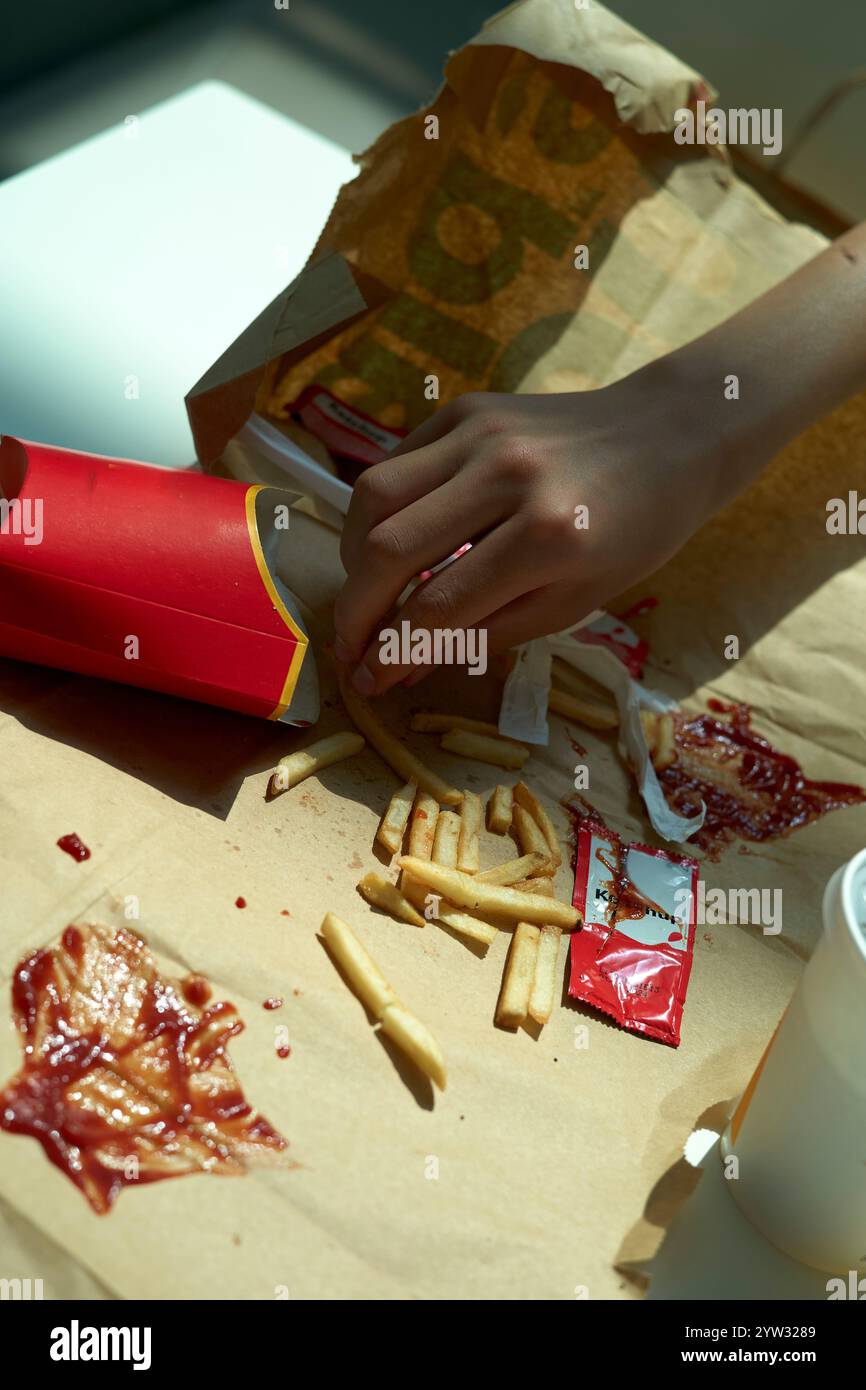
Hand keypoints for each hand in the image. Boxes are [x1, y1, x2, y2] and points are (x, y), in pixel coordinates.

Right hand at [333, 362, 727, 696]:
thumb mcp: (572, 603)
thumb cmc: (631, 533)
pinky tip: (386, 542)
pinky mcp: (465, 409)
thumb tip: (403, 663)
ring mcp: (481, 434)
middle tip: (348, 648)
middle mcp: (507, 477)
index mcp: (549, 537)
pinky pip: (395, 463)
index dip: (391, 652)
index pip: (438, 606)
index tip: (368, 681)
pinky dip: (377, 511)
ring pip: (374, 496)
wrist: (666, 437)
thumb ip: (485, 634)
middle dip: (354, 611)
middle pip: (388, 548)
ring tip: (363, 593)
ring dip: (351, 556)